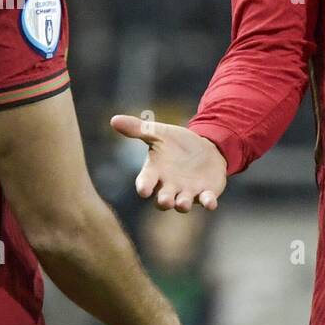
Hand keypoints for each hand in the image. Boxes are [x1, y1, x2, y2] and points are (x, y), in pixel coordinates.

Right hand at [110, 115, 226, 211]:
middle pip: (163, 200)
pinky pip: (206, 201)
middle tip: (165, 201)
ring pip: (182, 204)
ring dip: (182, 204)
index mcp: (155, 173)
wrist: (204, 148)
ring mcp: (187, 192)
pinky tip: (210, 203)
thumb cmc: (176, 143)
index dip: (144, 187)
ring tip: (182, 203)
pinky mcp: (206, 193)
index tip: (143, 190)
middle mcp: (169, 187)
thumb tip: (114, 119)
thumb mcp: (158, 133)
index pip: (145, 182)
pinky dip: (208, 203)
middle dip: (164, 201)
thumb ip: (138, 129)